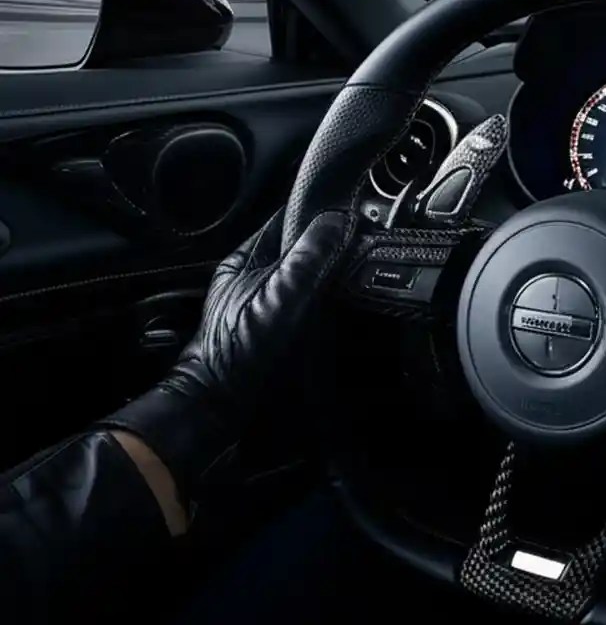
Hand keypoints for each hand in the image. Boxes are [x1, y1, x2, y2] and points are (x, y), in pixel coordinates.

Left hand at [101, 210, 349, 509]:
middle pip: (301, 250)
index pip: (289, 218)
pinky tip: (348, 314)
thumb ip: (310, 255)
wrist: (219, 411)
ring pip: (308, 280)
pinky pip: (311, 309)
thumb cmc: (239, 351)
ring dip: (333, 280)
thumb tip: (341, 219)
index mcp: (247, 258)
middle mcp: (255, 280)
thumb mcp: (280, 293)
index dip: (321, 213)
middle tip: (367, 248)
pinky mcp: (277, 335)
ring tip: (363, 277)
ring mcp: (266, 309)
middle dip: (332, 248)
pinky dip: (331, 308)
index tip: (356, 215)